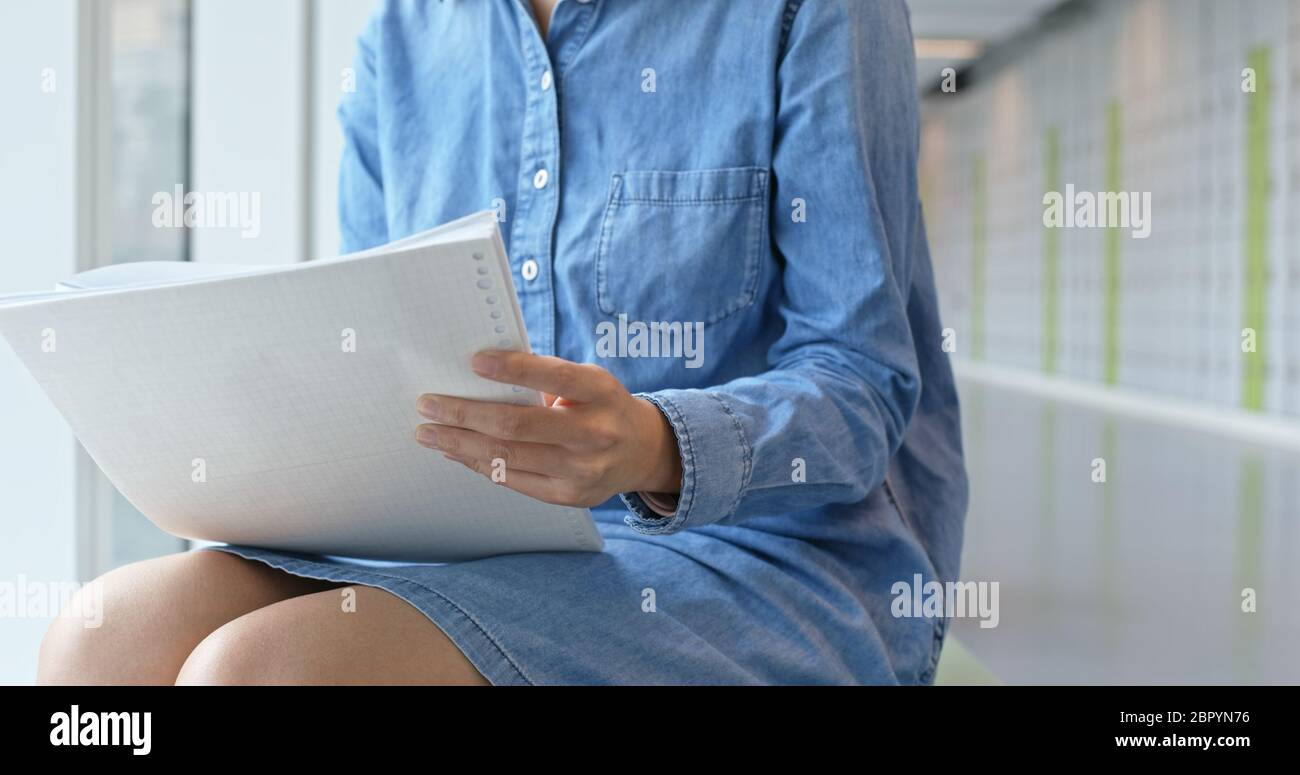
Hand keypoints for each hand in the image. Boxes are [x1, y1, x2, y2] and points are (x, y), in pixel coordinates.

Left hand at [415, 351, 682, 507]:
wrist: (642, 451)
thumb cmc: (600, 405)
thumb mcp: (588, 381)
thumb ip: (545, 376)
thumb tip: (478, 374)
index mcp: (601, 393)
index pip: (554, 377)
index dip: (513, 369)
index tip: (474, 361)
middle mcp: (594, 433)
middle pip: (517, 425)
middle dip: (465, 413)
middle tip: (428, 404)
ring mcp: (581, 470)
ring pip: (507, 457)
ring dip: (459, 443)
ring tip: (428, 432)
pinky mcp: (568, 496)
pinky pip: (513, 479)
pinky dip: (478, 463)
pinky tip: (456, 451)